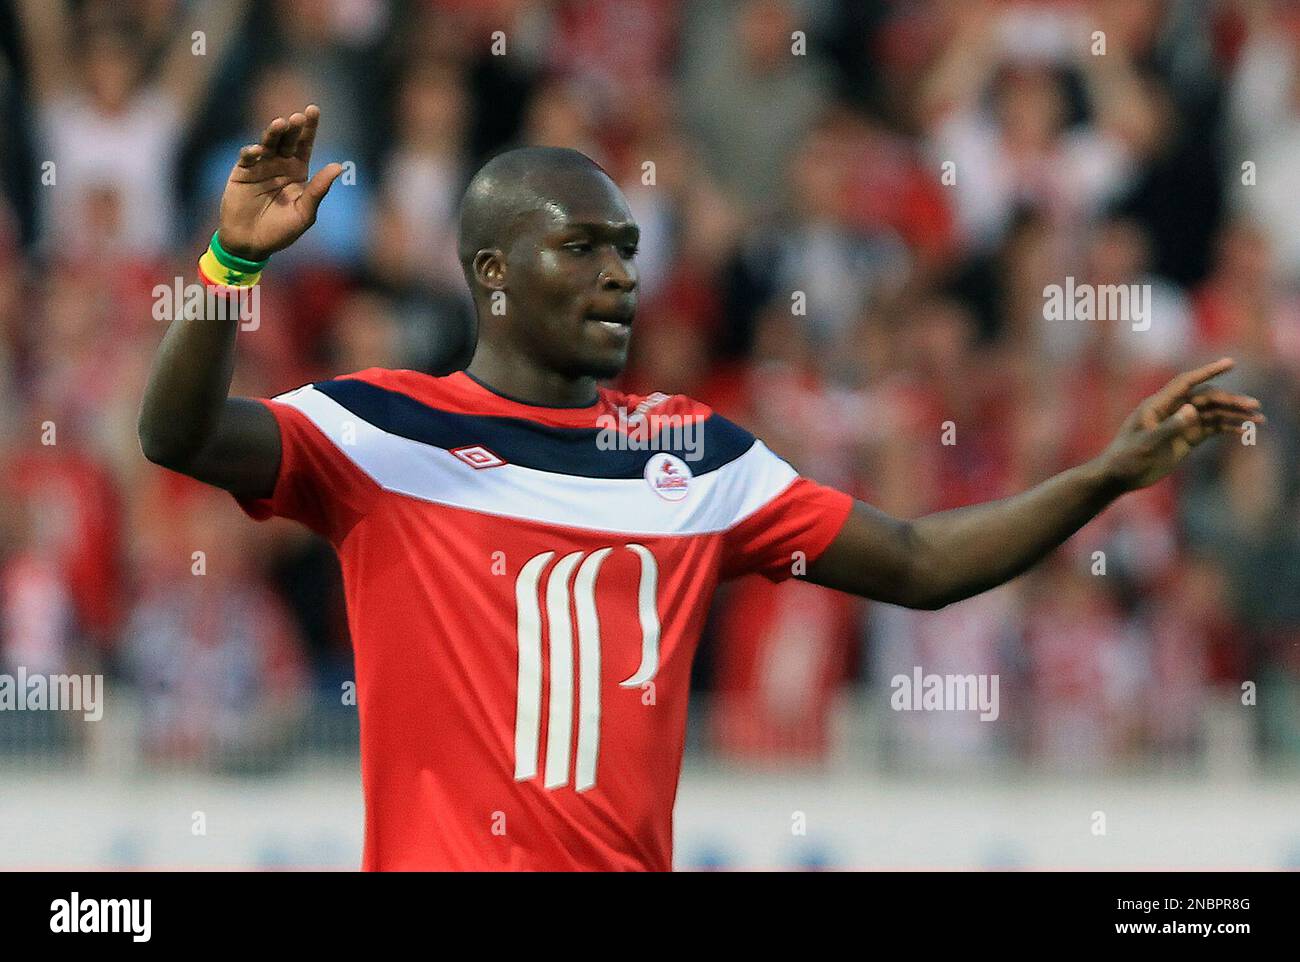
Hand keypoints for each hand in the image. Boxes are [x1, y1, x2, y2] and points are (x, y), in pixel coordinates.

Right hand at [216, 105, 342, 260]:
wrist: (252, 243)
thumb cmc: (281, 231)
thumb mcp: (304, 212)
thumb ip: (319, 190)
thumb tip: (339, 166)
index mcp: (298, 171)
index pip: (305, 144)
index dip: (309, 128)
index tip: (313, 110)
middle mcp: (280, 164)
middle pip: (288, 140)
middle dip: (293, 127)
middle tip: (298, 118)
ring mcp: (260, 166)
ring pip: (268, 143)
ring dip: (273, 133)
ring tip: (281, 124)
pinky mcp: (242, 172)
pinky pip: (247, 157)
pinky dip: (252, 152)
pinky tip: (258, 151)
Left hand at [1098, 358, 1264, 491]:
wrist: (1120, 476)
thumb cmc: (1126, 457)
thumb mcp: (1147, 443)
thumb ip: (1169, 426)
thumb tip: (1192, 409)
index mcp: (1158, 405)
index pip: (1187, 382)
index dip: (1208, 371)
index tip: (1230, 363)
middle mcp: (1172, 410)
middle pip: (1206, 399)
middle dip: (1231, 401)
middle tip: (1254, 406)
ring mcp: (1180, 424)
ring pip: (1212, 413)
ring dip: (1234, 414)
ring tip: (1259, 420)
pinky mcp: (1185, 439)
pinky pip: (1211, 428)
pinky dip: (1228, 428)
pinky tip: (1244, 431)